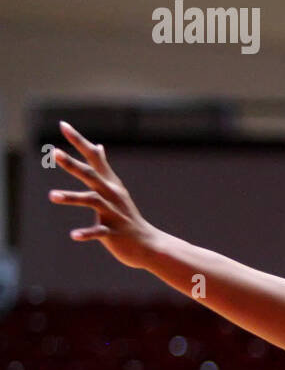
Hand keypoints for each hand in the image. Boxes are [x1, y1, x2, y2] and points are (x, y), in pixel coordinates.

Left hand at [47, 121, 160, 268]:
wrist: (147, 244)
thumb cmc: (126, 216)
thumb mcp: (115, 188)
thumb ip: (103, 168)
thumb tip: (98, 146)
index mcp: (110, 184)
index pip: (94, 157)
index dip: (79, 141)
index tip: (63, 125)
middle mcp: (112, 194)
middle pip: (91, 176)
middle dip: (73, 164)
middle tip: (55, 153)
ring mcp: (113, 213)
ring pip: (92, 201)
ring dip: (72, 197)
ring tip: (51, 195)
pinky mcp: (113, 232)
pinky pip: (99, 231)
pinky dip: (87, 233)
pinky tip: (73, 235)